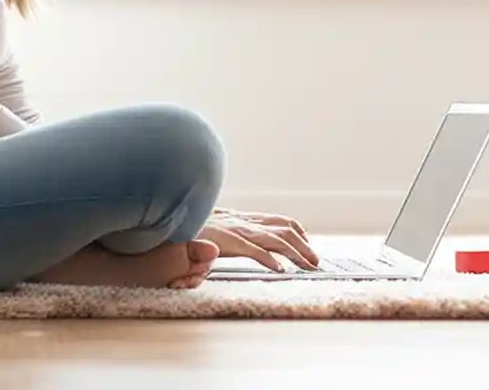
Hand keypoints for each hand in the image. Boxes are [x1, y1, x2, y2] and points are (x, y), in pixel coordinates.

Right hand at [198, 212, 318, 271]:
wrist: (172, 225)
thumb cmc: (190, 229)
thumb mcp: (216, 227)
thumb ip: (231, 232)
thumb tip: (243, 242)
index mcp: (243, 219)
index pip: (279, 220)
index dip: (297, 231)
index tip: (308, 244)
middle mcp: (244, 221)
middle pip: (284, 229)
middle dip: (304, 245)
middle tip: (316, 262)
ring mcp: (237, 230)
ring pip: (275, 239)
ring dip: (295, 253)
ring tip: (308, 266)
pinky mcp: (228, 241)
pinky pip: (253, 250)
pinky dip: (268, 259)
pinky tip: (280, 269)